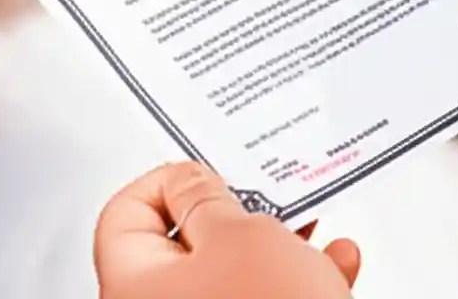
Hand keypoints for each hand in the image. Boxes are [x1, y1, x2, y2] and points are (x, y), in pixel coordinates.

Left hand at [95, 162, 359, 298]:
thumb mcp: (242, 236)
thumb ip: (209, 199)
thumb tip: (191, 181)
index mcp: (133, 289)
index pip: (124, 214)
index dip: (167, 181)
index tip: (208, 170)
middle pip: (183, 246)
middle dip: (235, 215)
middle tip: (263, 197)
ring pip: (233, 275)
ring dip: (278, 246)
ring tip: (309, 230)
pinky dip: (299, 280)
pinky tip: (333, 265)